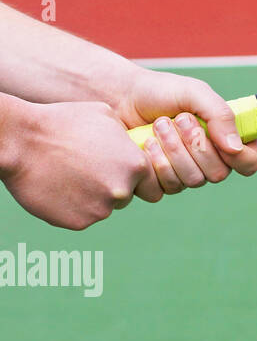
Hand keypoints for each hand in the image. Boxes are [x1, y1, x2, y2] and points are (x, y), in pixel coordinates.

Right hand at [0, 99, 157, 229]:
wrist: (22, 142)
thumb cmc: (63, 123)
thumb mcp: (107, 117)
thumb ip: (128, 139)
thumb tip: (138, 146)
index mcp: (136, 165)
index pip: (151, 184)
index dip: (137, 179)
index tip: (119, 172)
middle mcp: (123, 190)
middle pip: (126, 197)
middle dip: (112, 187)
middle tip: (88, 172)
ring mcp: (100, 209)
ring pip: (103, 207)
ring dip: (91, 197)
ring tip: (68, 176)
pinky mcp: (78, 223)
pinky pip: (81, 217)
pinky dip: (72, 207)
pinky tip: (57, 187)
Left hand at [115, 69, 256, 196]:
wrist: (118, 98)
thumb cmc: (160, 92)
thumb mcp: (195, 93)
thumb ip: (221, 115)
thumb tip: (236, 148)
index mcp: (224, 138)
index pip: (248, 162)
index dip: (242, 158)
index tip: (226, 144)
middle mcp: (208, 160)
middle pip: (218, 174)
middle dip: (196, 145)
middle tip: (178, 119)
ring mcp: (183, 173)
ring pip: (192, 181)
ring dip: (174, 150)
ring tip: (158, 126)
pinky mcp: (158, 182)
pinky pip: (165, 189)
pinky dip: (155, 164)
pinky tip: (145, 144)